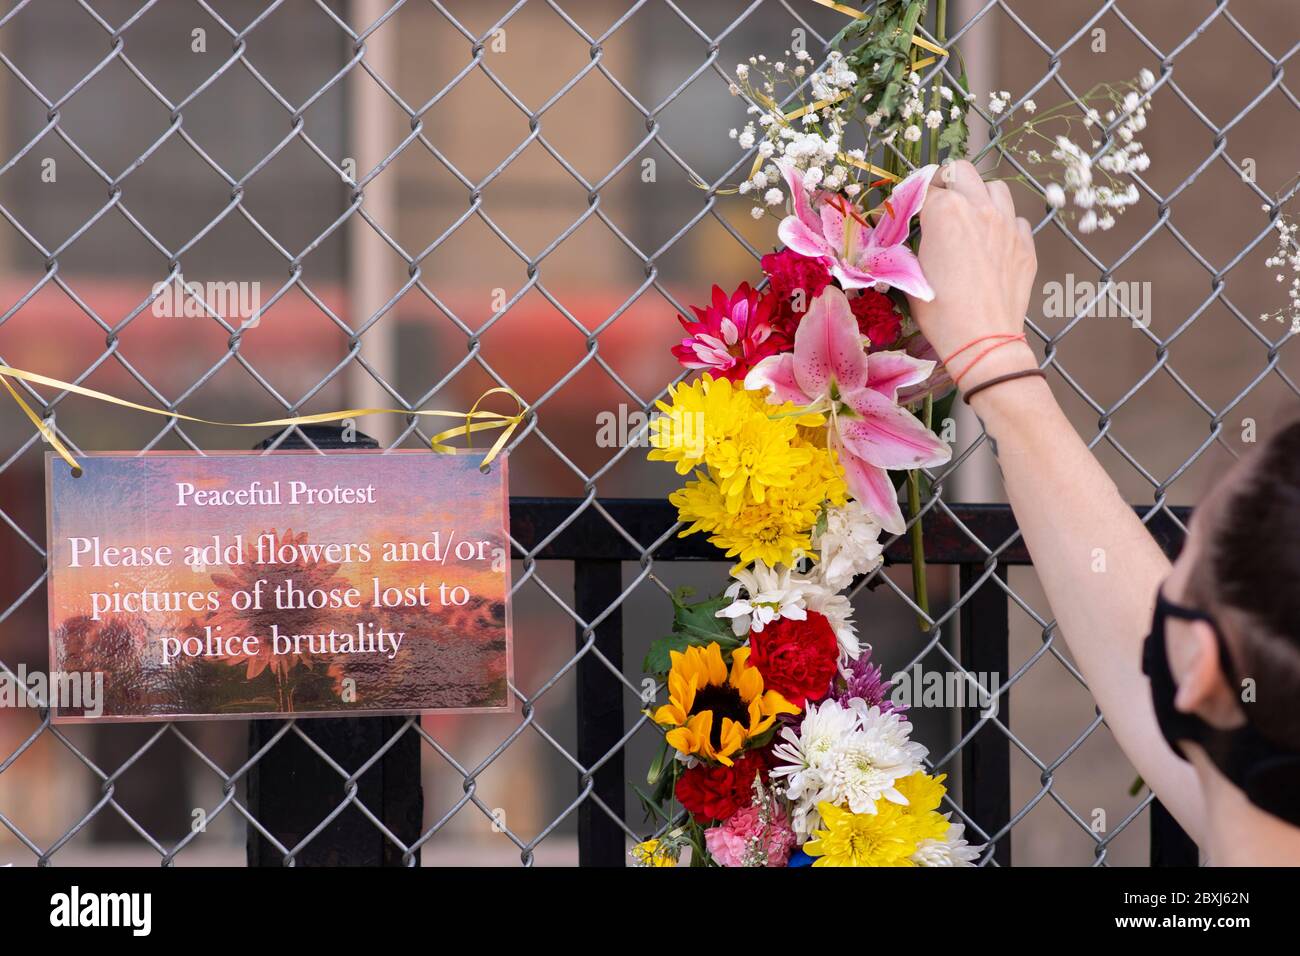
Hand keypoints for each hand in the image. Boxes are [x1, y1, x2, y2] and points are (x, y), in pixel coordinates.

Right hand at [907, 161, 1038, 391]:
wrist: (983, 341)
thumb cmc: (940, 313)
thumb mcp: (911, 276)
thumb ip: (912, 244)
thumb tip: (909, 234)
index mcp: (945, 212)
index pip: (925, 188)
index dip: (914, 199)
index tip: (910, 211)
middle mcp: (980, 209)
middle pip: (962, 171)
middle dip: (947, 182)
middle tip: (939, 204)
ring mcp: (1007, 225)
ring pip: (995, 188)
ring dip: (979, 196)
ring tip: (970, 218)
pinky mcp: (1026, 244)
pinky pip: (1016, 219)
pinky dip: (1003, 224)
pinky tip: (992, 244)